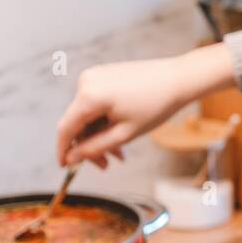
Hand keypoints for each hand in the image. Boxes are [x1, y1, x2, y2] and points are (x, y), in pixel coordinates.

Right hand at [55, 44, 235, 168]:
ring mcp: (94, 76)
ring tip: (120, 153)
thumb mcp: (123, 134)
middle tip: (106, 165)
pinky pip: (96, 103)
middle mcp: (86, 82)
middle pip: (78, 123)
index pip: (65, 129)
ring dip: (100, 135)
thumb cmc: (155, 106)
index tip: (65, 168)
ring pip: (88, 115)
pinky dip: (105, 120)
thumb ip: (93, 148)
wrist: (178, 79)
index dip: (63, 151)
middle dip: (90, 146)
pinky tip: (120, 134)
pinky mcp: (103, 75)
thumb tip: (71, 158)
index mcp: (89, 96)